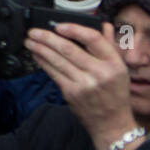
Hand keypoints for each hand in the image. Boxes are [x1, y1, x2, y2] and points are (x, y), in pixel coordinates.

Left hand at [25, 20, 137, 149]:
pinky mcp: (71, 93)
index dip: (74, 29)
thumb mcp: (120, 69)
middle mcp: (100, 73)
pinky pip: (53, 73)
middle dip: (47, 38)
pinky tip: (36, 55)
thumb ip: (110, 46)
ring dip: (40, 48)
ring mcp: (85, 84)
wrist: (112, 124)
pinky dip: (42, 62)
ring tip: (29, 41)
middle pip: (69, 49)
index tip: (59, 26)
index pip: (93, 39)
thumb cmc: (115, 94)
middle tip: (33, 31)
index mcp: (115, 64)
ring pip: (57, 60)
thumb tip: (103, 25)